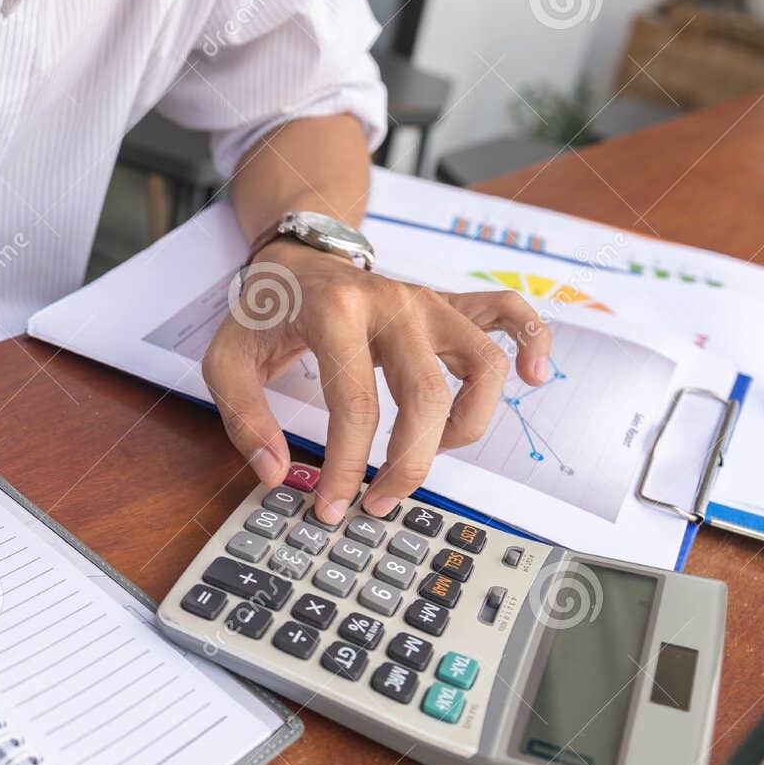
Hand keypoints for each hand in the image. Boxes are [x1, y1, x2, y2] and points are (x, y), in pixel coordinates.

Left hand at [202, 239, 551, 523]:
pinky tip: (536, 377)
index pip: (355, 405)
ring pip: (482, 364)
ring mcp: (427, 302)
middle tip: (380, 502)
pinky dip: (533, 340)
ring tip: (432, 452)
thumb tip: (277, 474)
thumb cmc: (266, 311)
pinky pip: (510, 311)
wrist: (294, 257)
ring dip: (467, 424)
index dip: (348, 467)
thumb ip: (244, 420)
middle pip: (428, 395)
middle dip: (409, 464)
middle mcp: (392, 303)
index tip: (334, 507)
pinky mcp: (448, 304)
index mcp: (334, 313)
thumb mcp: (226, 359)